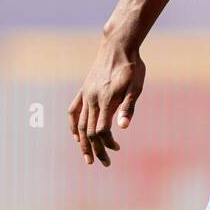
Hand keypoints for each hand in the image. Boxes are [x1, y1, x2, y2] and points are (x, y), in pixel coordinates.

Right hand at [68, 40, 145, 165]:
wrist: (118, 46)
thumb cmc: (131, 67)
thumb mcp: (136, 87)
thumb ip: (129, 107)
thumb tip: (123, 127)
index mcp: (106, 100)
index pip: (101, 130)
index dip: (106, 143)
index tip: (116, 149)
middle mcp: (92, 99)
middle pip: (89, 131)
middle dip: (95, 149)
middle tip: (104, 163)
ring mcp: (86, 94)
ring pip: (80, 124)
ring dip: (83, 142)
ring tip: (88, 157)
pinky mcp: (83, 90)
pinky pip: (73, 110)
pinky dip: (73, 125)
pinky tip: (75, 136)